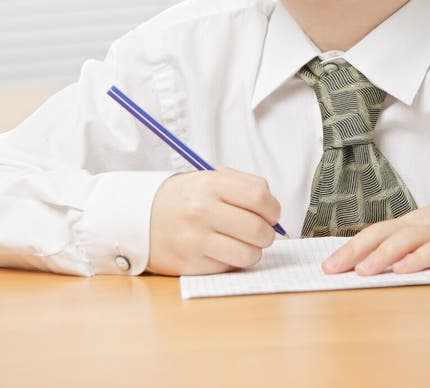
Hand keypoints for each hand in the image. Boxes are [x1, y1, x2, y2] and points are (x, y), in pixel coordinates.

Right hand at [147, 166, 281, 275]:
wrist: (140, 216)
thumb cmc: (184, 198)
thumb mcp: (208, 179)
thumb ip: (242, 187)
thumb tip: (273, 212)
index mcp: (211, 184)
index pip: (260, 196)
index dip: (273, 209)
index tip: (271, 215)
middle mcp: (202, 210)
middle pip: (258, 228)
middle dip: (267, 234)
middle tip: (261, 233)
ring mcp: (195, 239)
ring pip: (248, 254)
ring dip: (254, 252)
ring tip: (244, 244)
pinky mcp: (190, 264)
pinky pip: (229, 268)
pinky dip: (234, 262)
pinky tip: (224, 252)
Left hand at [321, 197, 429, 274]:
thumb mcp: (424, 235)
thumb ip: (402, 247)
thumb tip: (369, 266)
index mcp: (405, 224)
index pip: (372, 234)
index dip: (349, 248)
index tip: (327, 266)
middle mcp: (416, 225)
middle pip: (380, 234)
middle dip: (354, 251)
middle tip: (331, 268)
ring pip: (404, 239)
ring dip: (381, 255)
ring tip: (362, 270)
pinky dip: (417, 258)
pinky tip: (402, 269)